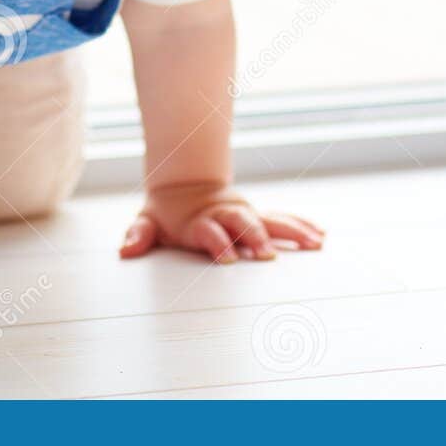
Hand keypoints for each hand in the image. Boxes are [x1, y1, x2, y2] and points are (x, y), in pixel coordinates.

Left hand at [118, 180, 325, 263]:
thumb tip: (125, 249)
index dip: (217, 243)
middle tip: (267, 254)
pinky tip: (320, 236)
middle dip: (255, 237)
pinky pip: (283, 220)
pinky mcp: (257, 216)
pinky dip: (301, 225)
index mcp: (199, 220)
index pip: (208, 231)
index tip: (228, 259)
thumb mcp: (148, 221)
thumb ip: (139, 235)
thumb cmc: (168, 213)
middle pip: (242, 223)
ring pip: (269, 220)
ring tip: (313, 243)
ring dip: (291, 231)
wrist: (186, 186)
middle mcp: (225, 215)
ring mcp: (244, 214)